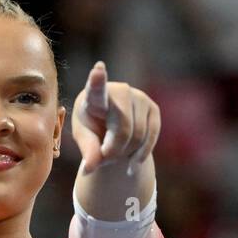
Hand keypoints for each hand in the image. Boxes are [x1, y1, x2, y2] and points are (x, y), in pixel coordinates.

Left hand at [71, 60, 159, 174]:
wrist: (111, 127)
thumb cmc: (92, 130)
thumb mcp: (85, 140)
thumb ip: (88, 152)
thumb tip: (90, 169)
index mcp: (94, 96)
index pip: (96, 89)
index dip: (97, 79)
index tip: (98, 68)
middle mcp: (119, 91)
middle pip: (123, 128)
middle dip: (114, 150)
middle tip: (105, 158)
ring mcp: (138, 97)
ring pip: (138, 135)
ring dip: (126, 153)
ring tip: (115, 154)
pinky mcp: (153, 108)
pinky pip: (151, 137)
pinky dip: (141, 155)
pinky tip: (132, 163)